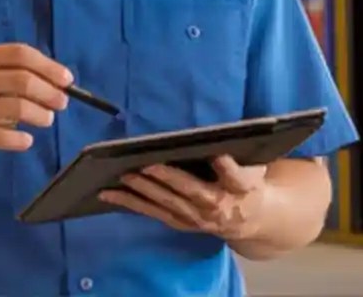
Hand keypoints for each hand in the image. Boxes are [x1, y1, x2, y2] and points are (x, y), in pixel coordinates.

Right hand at [0, 43, 71, 171]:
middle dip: (49, 92)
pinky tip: (25, 140)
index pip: (19, 54)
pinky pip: (5, 136)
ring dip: (41, 115)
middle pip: (22, 79)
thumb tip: (58, 83)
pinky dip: (22, 139)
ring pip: (17, 107)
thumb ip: (14, 78)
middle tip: (61, 103)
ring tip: (45, 120)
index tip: (67, 79)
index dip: (48, 66)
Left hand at [99, 155, 268, 240]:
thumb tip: (216, 139)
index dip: (226, 167)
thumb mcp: (253, 166)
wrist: (250, 220)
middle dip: (168, 179)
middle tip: (146, 165)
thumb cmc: (247, 184)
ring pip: (168, 204)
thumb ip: (237, 156)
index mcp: (242, 188)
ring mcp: (197, 219)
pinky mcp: (180, 224)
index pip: (236, 177)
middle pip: (192, 192)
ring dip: (144, 191)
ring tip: (122, 176)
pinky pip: (153, 213)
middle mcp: (218, 207)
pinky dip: (131, 203)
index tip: (217, 155)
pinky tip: (109, 194)